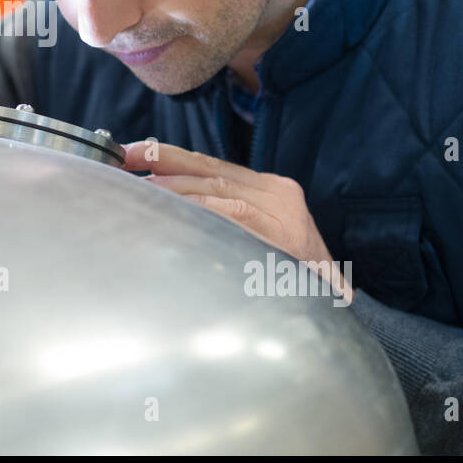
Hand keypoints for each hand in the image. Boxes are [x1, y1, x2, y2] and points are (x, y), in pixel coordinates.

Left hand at [122, 140, 352, 301]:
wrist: (339, 308)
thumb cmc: (291, 280)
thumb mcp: (260, 240)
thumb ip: (226, 219)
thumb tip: (166, 208)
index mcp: (270, 190)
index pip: (211, 166)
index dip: (169, 158)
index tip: (133, 154)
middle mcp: (278, 193)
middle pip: (209, 169)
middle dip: (162, 163)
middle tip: (123, 160)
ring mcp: (284, 211)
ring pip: (217, 187)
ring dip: (173, 187)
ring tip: (138, 188)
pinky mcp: (286, 233)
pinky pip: (234, 213)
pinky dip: (200, 208)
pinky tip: (172, 209)